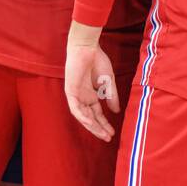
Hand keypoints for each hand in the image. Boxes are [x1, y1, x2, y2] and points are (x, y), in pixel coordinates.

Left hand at [64, 26, 120, 141]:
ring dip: (92, 126)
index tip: (113, 132)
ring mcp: (76, 95)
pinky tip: (90, 122)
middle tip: (108, 138)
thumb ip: (112, 97)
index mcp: (91, 95)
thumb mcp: (109, 82)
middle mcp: (83, 97)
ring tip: (102, 134)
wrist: (88, 48)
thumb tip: (116, 112)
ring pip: (82, 116)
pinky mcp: (70, 91)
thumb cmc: (98, 61)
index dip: (105, 123)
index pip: (97, 114)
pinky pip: (75, 108)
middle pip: (90, 118)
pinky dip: (82, 116)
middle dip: (99, 128)